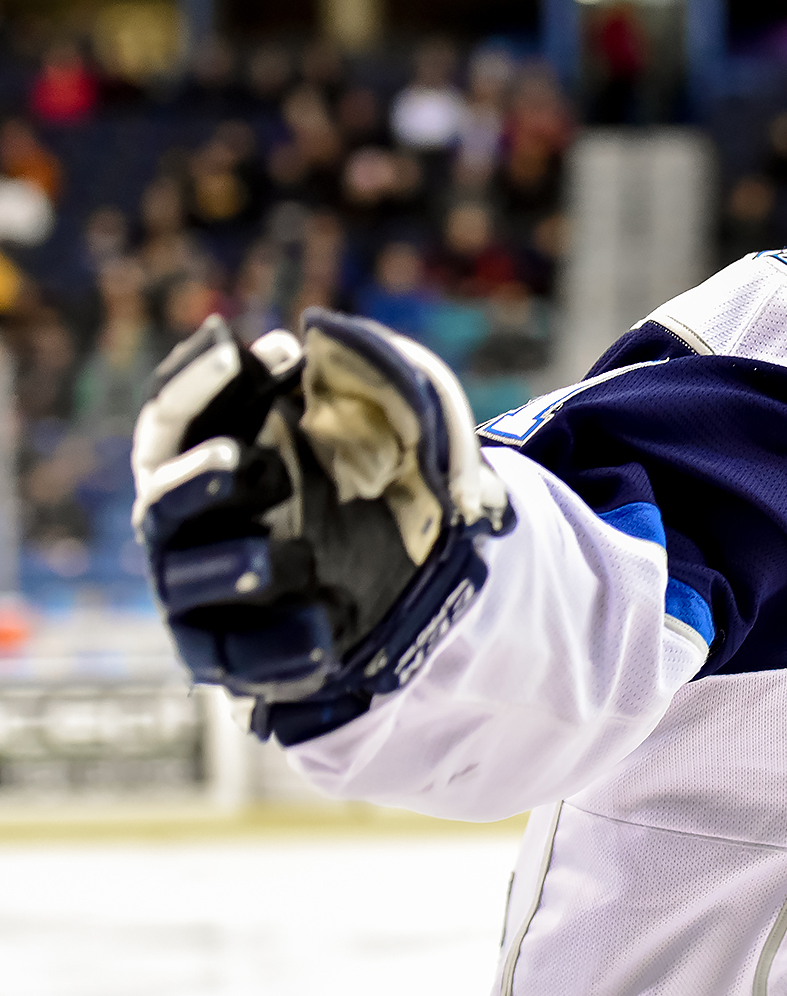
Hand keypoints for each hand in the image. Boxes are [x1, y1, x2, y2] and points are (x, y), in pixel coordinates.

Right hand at [133, 310, 510, 741]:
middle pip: (165, 501)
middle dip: (198, 481)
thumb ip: (356, 382)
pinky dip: (281, 646)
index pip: (177, 416)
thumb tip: (317, 335)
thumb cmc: (370, 480)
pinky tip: (321, 634)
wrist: (412, 576)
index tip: (238, 350)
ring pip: (193, 583)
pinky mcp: (235, 656)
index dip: (196, 383)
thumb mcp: (386, 425)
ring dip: (235, 568)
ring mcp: (203, 593)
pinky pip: (243, 660)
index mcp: (207, 456)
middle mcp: (188, 524)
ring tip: (276, 563)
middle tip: (242, 460)